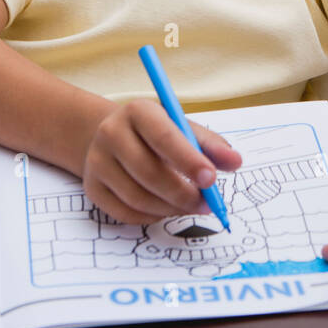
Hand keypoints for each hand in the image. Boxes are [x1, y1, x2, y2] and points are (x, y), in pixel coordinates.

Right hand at [81, 98, 241, 224]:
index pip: (163, 136)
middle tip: (207, 204)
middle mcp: (111, 133)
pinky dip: (151, 217)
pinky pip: (125, 213)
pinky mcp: (92, 188)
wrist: (114, 138)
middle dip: (183, 194)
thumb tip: (235, 162)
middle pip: (148, 172)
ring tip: (190, 206)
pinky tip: (165, 208)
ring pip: (137, 197)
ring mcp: (97, 162)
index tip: (212, 180)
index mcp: (138, 111)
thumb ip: (211, 146)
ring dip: (170, 208)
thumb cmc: (158, 134)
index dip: (188, 160)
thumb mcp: (184, 129)